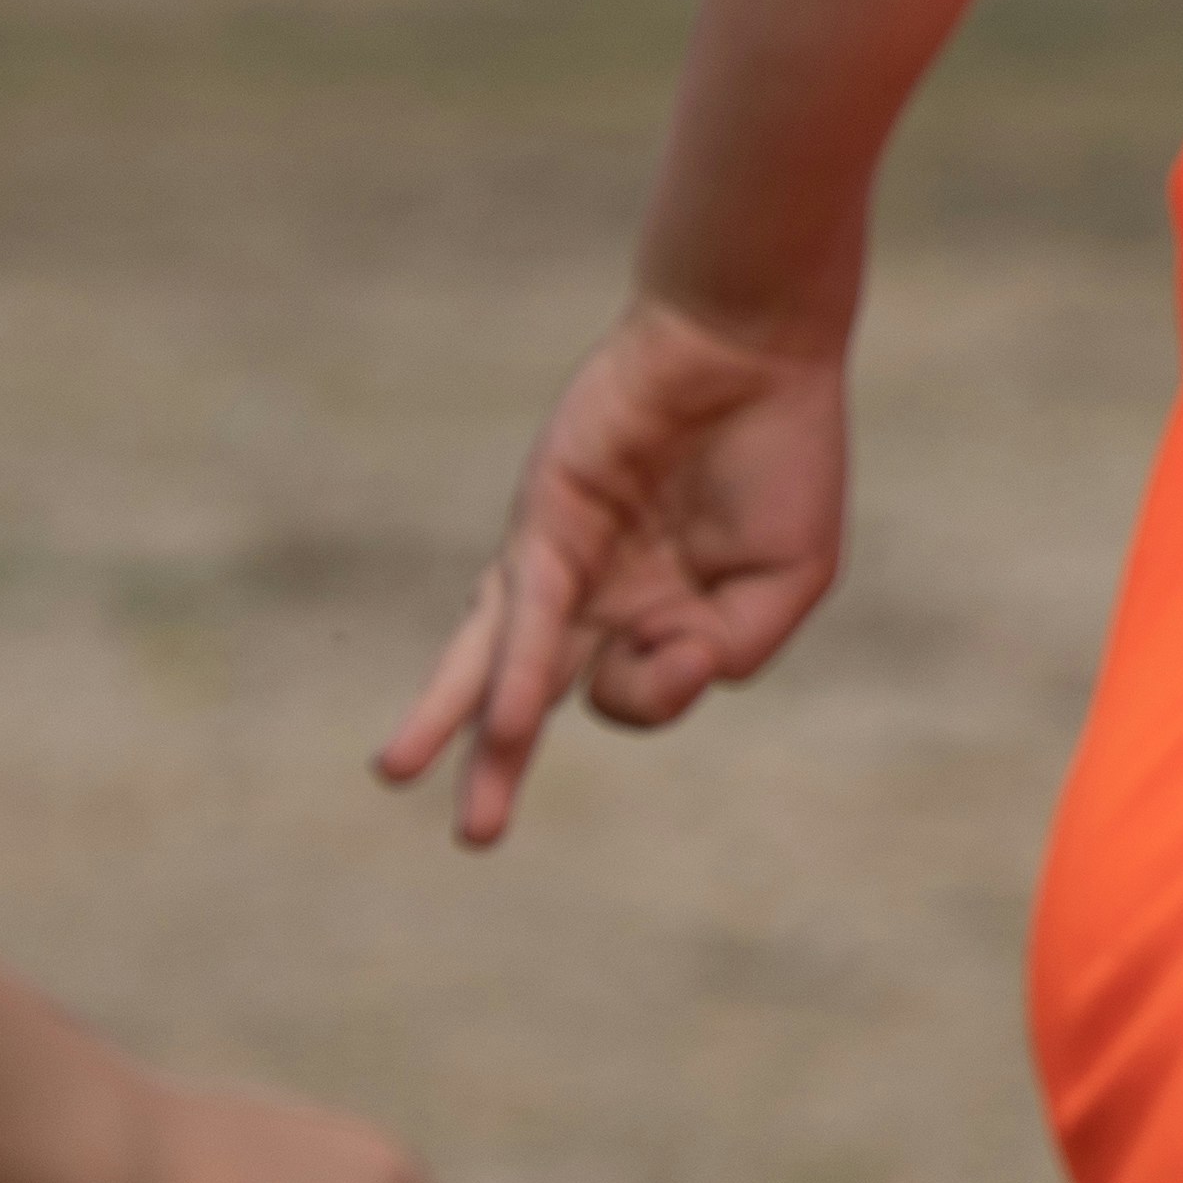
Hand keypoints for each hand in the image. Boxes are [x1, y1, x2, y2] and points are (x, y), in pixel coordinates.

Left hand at [382, 301, 855, 843]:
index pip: (639, 696)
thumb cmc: (779, 453)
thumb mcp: (787, 578)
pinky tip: (501, 724)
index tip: (704, 641)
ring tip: (396, 777)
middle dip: (497, 769)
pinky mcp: (542, 523)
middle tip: (474, 836)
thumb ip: (728, 653)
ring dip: (456, 727)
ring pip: (499, 665)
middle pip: (533, 698)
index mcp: (662, 613)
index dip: (671, 688)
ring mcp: (563, 560)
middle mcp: (599, 596)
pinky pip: (525, 621)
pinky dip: (514, 677)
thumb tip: (639, 684)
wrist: (749, 346)